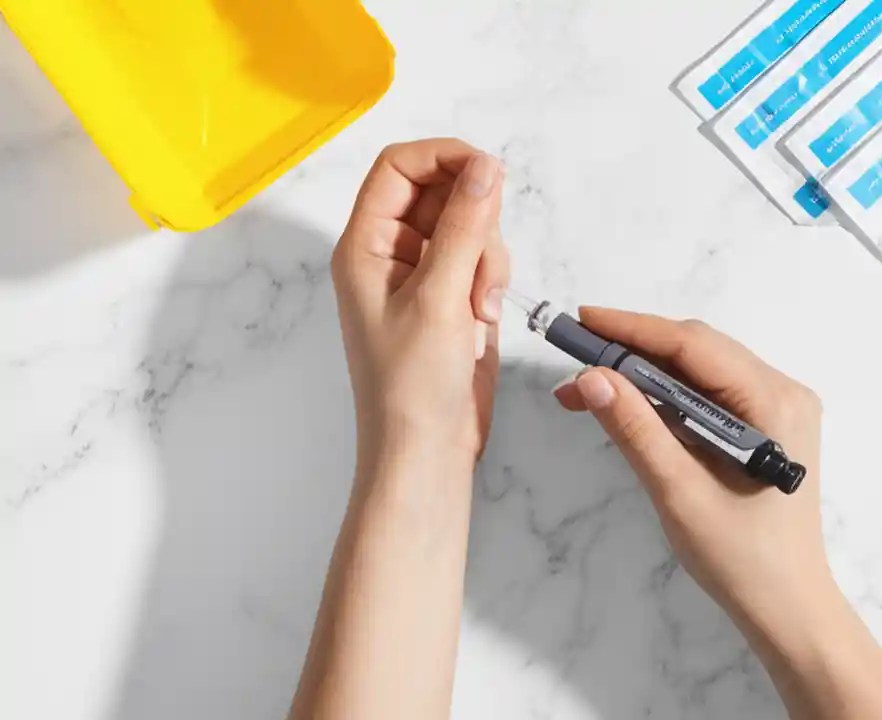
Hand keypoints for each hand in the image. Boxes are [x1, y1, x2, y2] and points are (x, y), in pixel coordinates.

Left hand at [331, 139, 508, 467]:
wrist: (426, 450)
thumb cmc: (412, 386)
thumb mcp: (439, 298)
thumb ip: (464, 226)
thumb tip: (486, 167)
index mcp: (365, 246)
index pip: (399, 167)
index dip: (444, 158)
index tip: (489, 171)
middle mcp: (391, 253)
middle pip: (442, 193)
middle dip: (476, 222)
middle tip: (482, 264)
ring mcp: (424, 276)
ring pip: (472, 228)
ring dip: (488, 260)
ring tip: (481, 309)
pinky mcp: (453, 298)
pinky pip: (482, 263)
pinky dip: (492, 283)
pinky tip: (484, 322)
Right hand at [551, 308, 832, 630]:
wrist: (787, 607)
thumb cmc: (740, 558)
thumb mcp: (678, 491)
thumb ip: (636, 428)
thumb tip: (591, 376)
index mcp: (774, 401)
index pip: (694, 345)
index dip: (633, 330)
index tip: (582, 322)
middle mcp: (783, 392)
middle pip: (697, 351)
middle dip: (632, 352)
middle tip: (574, 361)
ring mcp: (777, 409)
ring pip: (699, 371)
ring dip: (643, 376)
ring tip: (587, 389)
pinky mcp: (764, 427)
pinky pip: (708, 395)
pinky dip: (665, 397)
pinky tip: (628, 406)